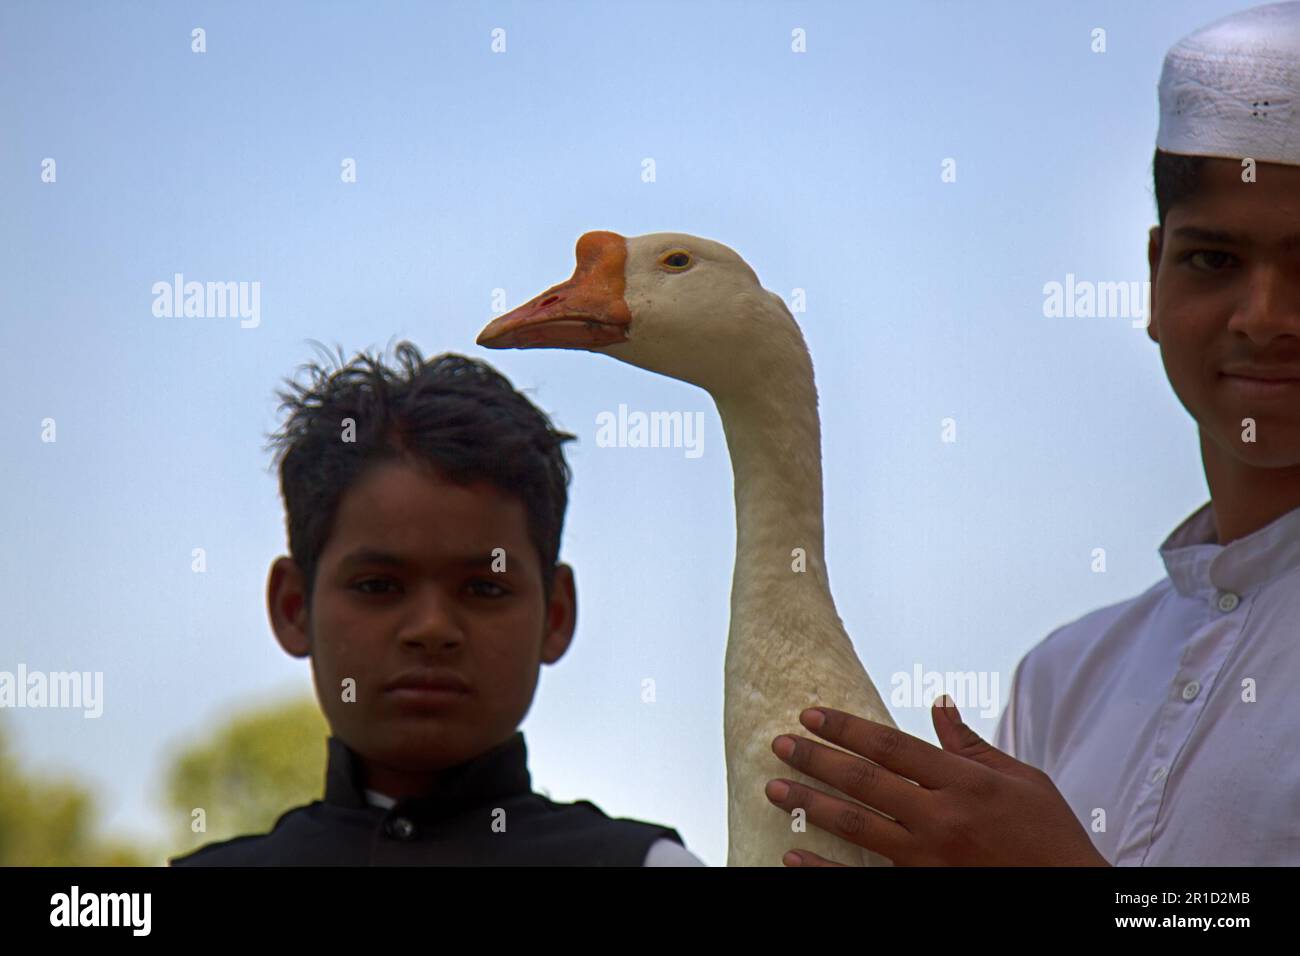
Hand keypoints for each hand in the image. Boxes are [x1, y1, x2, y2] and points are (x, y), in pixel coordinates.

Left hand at [764, 696, 1109, 865]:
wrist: (1073, 898)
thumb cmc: (1051, 837)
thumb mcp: (1022, 781)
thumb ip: (971, 746)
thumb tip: (940, 704)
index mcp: (965, 782)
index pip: (891, 745)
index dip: (846, 727)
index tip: (811, 714)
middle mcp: (941, 818)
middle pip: (864, 781)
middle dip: (815, 760)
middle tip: (779, 745)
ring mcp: (929, 859)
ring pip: (856, 825)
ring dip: (810, 806)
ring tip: (774, 789)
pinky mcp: (922, 891)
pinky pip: (863, 878)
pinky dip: (824, 869)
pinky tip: (792, 854)